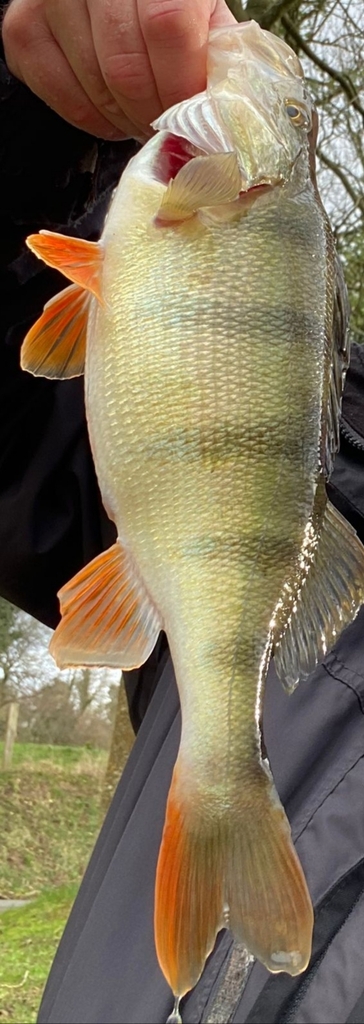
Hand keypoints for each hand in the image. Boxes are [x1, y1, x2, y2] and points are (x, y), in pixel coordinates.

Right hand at [2, 0, 235, 139]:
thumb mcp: (204, 10)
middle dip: (153, 114)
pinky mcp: (23, 28)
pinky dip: (92, 118)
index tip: (193, 116)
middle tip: (167, 127)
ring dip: (125, 120)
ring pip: (95, 86)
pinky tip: (111, 112)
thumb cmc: (169, 0)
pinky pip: (60, 95)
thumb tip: (224, 112)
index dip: (182, 85)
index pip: (168, 28)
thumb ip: (217, 51)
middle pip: (127, 68)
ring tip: (143, 118)